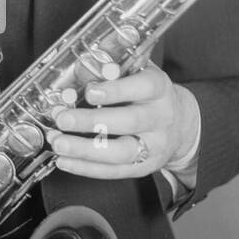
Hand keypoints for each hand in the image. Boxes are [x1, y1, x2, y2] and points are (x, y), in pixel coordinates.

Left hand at [46, 55, 199, 179]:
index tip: (90, 91)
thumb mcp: (137, 73)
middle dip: (92, 121)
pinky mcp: (144, 167)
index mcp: (159, 89)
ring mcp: (154, 146)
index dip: (116, 90)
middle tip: (63, 119)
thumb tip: (79, 68)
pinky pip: (114, 171)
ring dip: (85, 149)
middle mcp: (160, 118)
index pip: (142, 87)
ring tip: (59, 143)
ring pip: (121, 152)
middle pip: (129, 121)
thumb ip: (112, 67)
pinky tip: (65, 160)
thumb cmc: (148, 95)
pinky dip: (87, 168)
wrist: (179, 124)